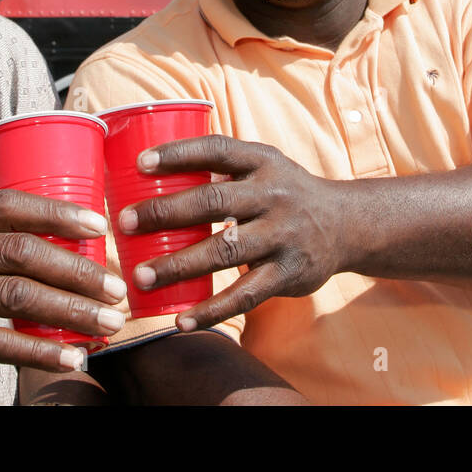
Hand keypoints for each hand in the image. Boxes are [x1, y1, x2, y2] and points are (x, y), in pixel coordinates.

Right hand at [0, 189, 125, 397]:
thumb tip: (54, 237)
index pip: (7, 203)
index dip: (58, 212)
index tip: (99, 224)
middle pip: (21, 251)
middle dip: (78, 269)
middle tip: (117, 286)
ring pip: (16, 296)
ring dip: (71, 310)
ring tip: (107, 322)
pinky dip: (40, 350)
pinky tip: (71, 357)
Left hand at [118, 135, 349, 330]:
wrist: (347, 225)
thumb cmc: (286, 193)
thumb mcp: (264, 167)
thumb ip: (222, 169)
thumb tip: (150, 173)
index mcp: (263, 162)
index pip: (218, 150)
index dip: (179, 153)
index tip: (140, 163)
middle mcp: (274, 195)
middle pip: (213, 202)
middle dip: (165, 211)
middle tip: (125, 221)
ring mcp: (282, 235)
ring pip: (224, 251)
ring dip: (179, 265)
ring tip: (141, 276)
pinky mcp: (288, 273)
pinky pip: (245, 295)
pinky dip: (212, 310)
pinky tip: (181, 320)